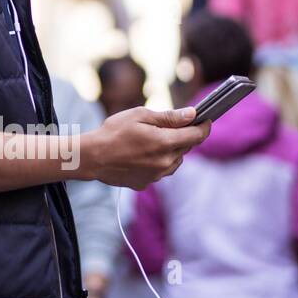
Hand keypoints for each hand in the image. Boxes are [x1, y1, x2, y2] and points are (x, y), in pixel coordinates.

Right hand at [88, 106, 210, 190]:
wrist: (91, 157)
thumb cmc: (113, 132)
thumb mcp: (141, 115)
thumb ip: (169, 117)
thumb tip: (192, 114)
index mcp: (165, 143)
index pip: (197, 136)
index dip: (204, 126)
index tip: (206, 119)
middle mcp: (164, 162)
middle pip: (186, 148)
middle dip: (183, 136)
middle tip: (170, 126)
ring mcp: (156, 175)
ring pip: (176, 161)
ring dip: (172, 150)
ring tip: (153, 140)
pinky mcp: (147, 183)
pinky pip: (161, 170)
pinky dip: (158, 161)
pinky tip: (142, 154)